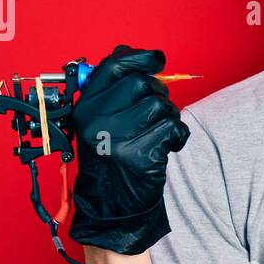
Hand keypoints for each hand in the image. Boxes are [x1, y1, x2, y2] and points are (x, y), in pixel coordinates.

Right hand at [67, 45, 189, 254]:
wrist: (109, 206)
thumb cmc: (110, 158)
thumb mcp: (98, 122)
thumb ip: (113, 91)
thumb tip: (138, 56)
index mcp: (84, 107)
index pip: (112, 65)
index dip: (139, 57)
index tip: (157, 59)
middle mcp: (96, 119)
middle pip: (142, 83)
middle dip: (159, 93)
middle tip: (157, 112)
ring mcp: (117, 138)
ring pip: (161, 105)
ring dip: (169, 116)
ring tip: (160, 132)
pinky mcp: (140, 155)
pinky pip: (174, 127)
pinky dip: (179, 135)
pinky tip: (170, 145)